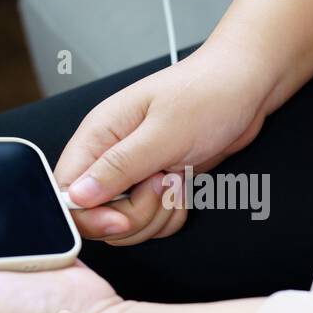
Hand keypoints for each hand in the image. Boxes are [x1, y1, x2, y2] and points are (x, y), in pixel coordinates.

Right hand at [54, 46, 271, 244]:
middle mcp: (109, 155)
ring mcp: (133, 173)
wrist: (246, 88)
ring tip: (176, 178)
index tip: (121, 217)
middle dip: (134, 214)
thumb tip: (77, 195)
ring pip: (126, 223)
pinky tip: (184, 187)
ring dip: (156, 214)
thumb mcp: (162, 133)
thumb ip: (118, 166)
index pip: (66, 191)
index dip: (89, 215)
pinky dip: (171, 215)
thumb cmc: (207, 94)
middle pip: (98, 214)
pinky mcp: (155, 185)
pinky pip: (151, 221)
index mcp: (98, 135)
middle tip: (162, 183)